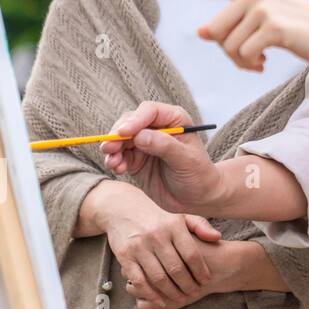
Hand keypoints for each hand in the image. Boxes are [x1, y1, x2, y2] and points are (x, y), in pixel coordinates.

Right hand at [102, 101, 224, 214]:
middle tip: (109, 148)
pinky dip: (114, 160)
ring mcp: (145, 142)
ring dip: (112, 149)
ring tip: (113, 163)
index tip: (123, 133)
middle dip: (117, 134)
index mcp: (174, 119)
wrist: (197, 197)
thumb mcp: (186, 160)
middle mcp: (158, 127)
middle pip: (130, 122)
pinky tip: (118, 169)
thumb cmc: (199, 174)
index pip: (150, 111)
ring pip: (120, 138)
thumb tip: (140, 136)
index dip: (134, 120)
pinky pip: (119, 155)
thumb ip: (165, 146)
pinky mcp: (135, 158)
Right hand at [128, 217, 233, 308]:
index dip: (200, 270)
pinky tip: (160, 301)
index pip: (191, 254)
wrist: (123, 209)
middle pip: (176, 268)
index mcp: (173, 226)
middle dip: (188, 285)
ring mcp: (139, 247)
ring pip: (158, 277)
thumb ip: (201, 226)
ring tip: (181, 299)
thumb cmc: (159, 218)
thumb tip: (218, 237)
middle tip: (195, 293)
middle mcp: (157, 236)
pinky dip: (150, 294)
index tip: (206, 280)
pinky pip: (139, 280)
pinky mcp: (125, 256)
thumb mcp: (181, 217)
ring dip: (171, 292)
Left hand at [156, 0, 308, 70]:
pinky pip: (244, 54)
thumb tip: (202, 33)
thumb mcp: (262, 19)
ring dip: (241, 61)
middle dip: (227, 51)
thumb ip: (232, 22)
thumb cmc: (297, 27)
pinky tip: (267, 61)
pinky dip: (252, 64)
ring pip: (227, 45)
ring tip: (260, 59)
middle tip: (251, 56)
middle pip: (214, 30)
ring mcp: (263, 6)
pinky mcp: (273, 26)